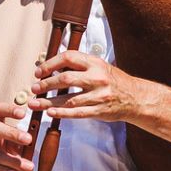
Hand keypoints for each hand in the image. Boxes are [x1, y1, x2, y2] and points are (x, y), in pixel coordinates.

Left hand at [31, 50, 157, 123]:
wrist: (136, 98)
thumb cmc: (114, 81)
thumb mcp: (100, 66)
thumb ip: (80, 65)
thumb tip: (53, 67)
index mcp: (95, 63)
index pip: (68, 57)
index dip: (50, 64)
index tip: (38, 72)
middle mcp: (97, 77)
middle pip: (65, 79)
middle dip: (45, 84)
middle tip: (34, 88)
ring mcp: (99, 95)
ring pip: (68, 99)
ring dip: (48, 102)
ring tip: (34, 104)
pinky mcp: (99, 111)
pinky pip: (77, 113)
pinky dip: (62, 113)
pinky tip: (50, 113)